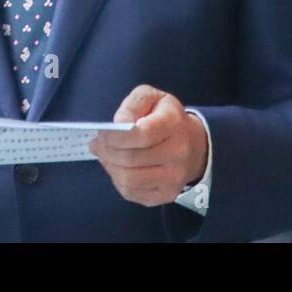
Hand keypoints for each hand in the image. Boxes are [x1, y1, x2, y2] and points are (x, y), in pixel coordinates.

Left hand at [89, 85, 207, 206]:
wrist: (194, 144)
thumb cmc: (166, 117)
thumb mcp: (152, 97)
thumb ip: (133, 104)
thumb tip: (118, 123)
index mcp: (174, 124)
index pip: (141, 135)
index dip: (116, 136)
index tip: (102, 133)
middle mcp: (179, 153)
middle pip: (132, 159)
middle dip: (107, 151)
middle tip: (97, 144)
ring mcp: (174, 178)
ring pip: (130, 179)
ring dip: (109, 166)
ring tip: (103, 155)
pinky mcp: (167, 194)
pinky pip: (132, 193)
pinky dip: (117, 180)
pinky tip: (116, 167)